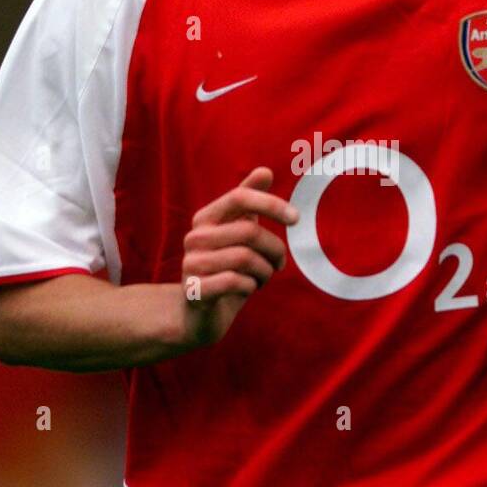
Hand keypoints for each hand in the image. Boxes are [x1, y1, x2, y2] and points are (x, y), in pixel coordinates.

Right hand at [179, 166, 297, 346]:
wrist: (199, 316)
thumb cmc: (226, 270)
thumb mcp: (238, 235)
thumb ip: (248, 204)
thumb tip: (265, 171)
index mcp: (206, 218)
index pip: (240, 197)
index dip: (271, 204)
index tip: (296, 218)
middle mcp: (194, 237)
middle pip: (250, 231)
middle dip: (275, 250)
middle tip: (279, 264)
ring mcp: (191, 264)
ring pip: (246, 258)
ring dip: (264, 271)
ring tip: (261, 279)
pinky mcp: (194, 291)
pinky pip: (236, 282)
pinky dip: (251, 286)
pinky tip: (247, 290)